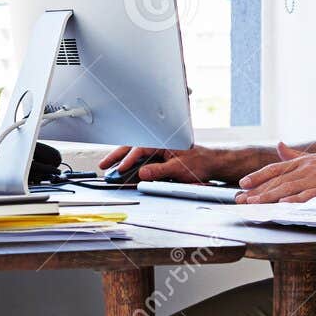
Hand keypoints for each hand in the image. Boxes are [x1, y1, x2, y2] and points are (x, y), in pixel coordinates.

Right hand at [99, 143, 247, 183]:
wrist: (212, 163)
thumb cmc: (199, 162)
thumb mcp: (179, 168)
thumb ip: (160, 171)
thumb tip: (143, 174)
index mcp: (163, 141)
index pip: (140, 149)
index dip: (128, 160)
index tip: (120, 169)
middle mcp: (159, 143)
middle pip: (132, 148)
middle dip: (116, 156)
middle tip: (103, 165)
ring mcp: (158, 150)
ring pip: (135, 153)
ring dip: (121, 160)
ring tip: (108, 167)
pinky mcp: (159, 157)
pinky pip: (141, 159)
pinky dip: (131, 165)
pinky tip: (122, 170)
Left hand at [236, 147, 315, 203]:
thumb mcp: (315, 157)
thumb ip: (295, 154)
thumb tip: (278, 145)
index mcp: (302, 162)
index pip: (275, 169)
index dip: (257, 176)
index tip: (242, 184)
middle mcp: (307, 168)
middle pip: (278, 181)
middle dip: (258, 191)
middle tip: (241, 199)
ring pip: (289, 188)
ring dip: (270, 196)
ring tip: (255, 203)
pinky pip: (310, 195)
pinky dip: (296, 199)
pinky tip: (284, 204)